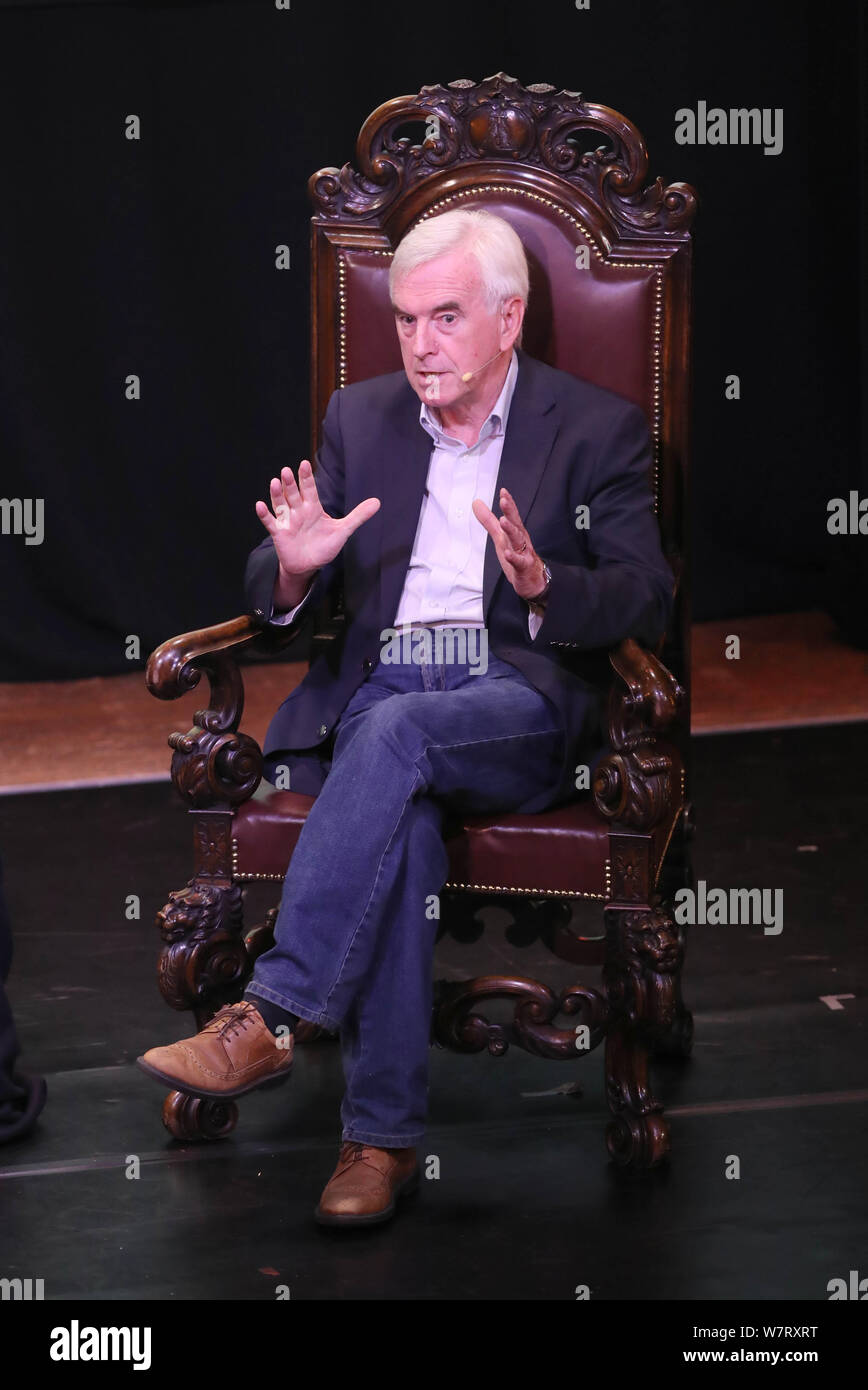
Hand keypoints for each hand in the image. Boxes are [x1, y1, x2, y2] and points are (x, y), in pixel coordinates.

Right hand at [255, 460, 379, 608]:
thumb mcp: (343, 531)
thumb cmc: (324, 546)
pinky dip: (265, 514)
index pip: (310, 489)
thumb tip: (377, 502)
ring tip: (275, 482)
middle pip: (294, 494)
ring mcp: (288, 521)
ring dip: (277, 494)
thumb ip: (358, 516)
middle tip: (288, 470)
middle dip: (291, 483)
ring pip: (281, 504)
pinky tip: (259, 505)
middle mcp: (299, 511)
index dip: (307, 478)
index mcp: (313, 508)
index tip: (304, 464)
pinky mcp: (279, 534)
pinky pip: (270, 522)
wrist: (309, 565)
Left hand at [471, 486, 545, 600]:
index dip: (509, 503)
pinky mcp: (523, 568)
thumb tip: (476, 502)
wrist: (532, 580)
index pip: (512, 515)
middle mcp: (521, 540)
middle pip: (516, 524)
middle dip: (510, 512)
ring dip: (511, 530)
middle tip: (504, 500)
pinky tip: (507, 554)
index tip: (503, 491)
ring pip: (518, 540)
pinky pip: (518, 562)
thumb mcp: (500, 537)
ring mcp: (524, 553)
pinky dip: (513, 558)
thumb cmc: (517, 556)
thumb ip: (488, 521)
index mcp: (516, 532)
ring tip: (503, 521)